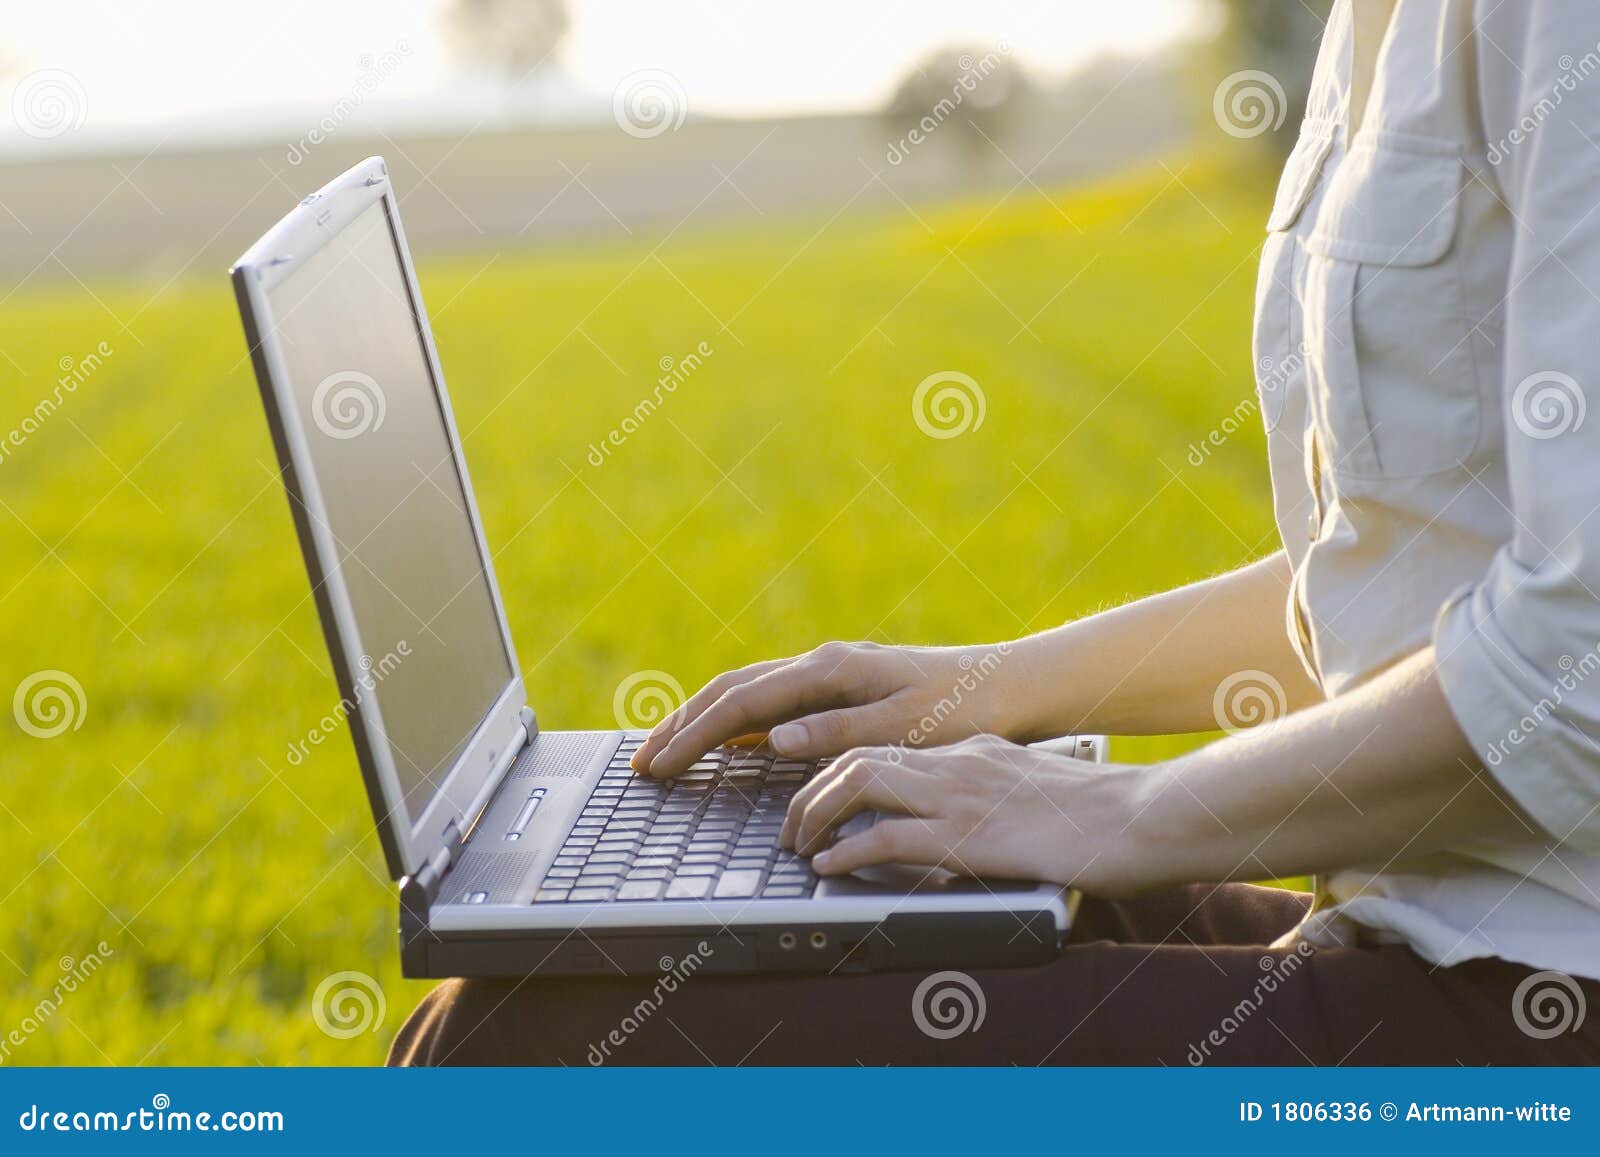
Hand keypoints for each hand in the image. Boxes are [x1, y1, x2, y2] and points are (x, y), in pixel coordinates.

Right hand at [631, 640, 1019, 776]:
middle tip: (642, 762)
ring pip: (747, 693)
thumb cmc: (965, 712)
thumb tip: (771, 739)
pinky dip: (735, 720)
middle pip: (731, 690)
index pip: (741, 702)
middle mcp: (823, 664)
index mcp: (831, 670)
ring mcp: (830, 673)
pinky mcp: (841, 688)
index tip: (659, 765)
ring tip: (666, 750)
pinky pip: (772, 701)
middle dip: (681, 724)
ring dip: (702, 720)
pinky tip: (725, 742)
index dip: (693, 734)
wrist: (1012, 688)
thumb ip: (836, 733)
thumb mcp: (904, 730)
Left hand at [778, 734, 1144, 893]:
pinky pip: (885, 835)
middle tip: (791, 825)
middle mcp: (957, 763)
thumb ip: (997, 794)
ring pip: (857, 783)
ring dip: (815, 814)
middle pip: (858, 756)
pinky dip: (846, 851)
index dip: (839, 768)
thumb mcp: (1037, 789)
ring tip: (798, 845)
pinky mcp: (968, 834)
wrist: (1144, 817)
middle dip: (811, 790)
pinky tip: (828, 869)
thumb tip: (970, 823)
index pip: (887, 747)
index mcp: (973, 751)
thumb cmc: (1105, 814)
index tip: (816, 794)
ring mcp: (960, 796)